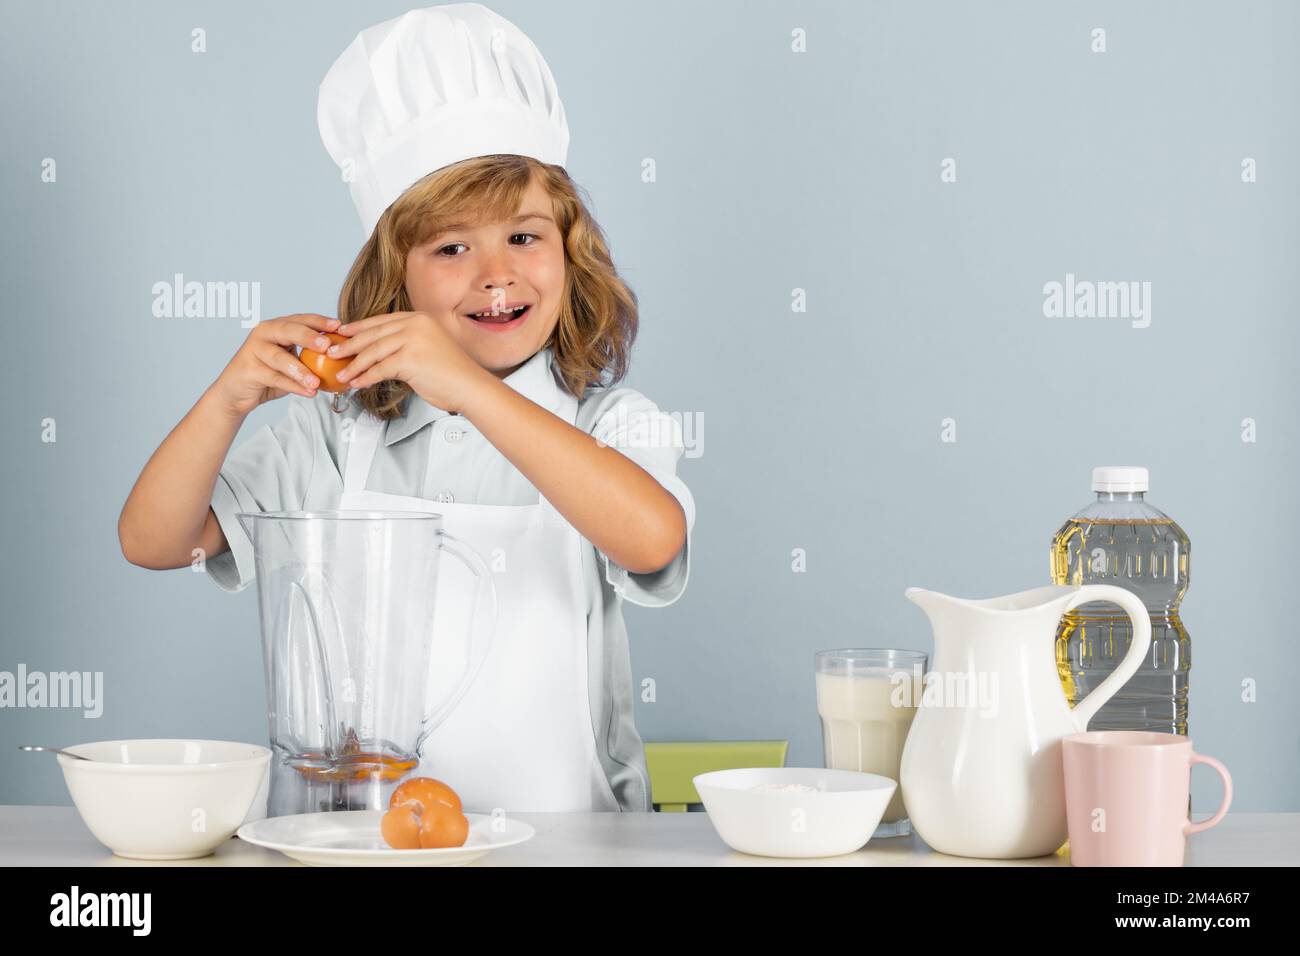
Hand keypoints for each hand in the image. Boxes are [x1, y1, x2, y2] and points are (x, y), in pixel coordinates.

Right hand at [211, 314, 340, 417]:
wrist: (237, 392)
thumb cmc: (269, 374)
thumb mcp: (292, 362)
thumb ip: (310, 357)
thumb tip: (345, 356)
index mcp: (277, 327)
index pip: (300, 319)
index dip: (319, 321)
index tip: (339, 326)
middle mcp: (264, 333)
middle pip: (288, 331)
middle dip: (309, 336)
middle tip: (327, 346)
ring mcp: (254, 350)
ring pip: (280, 358)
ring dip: (301, 370)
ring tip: (318, 382)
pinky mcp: (248, 369)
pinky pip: (274, 378)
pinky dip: (293, 386)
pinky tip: (309, 392)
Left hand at [330, 311, 488, 412]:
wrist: (470, 386)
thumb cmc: (452, 373)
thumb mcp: (427, 348)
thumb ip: (405, 344)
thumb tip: (378, 350)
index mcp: (419, 318)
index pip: (381, 321)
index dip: (358, 328)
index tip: (342, 334)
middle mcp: (415, 324)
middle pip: (373, 334)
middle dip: (349, 345)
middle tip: (331, 353)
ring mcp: (413, 339)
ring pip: (373, 352)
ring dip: (353, 365)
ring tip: (341, 374)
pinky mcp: (410, 358)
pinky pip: (380, 369)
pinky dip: (365, 377)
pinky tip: (356, 383)